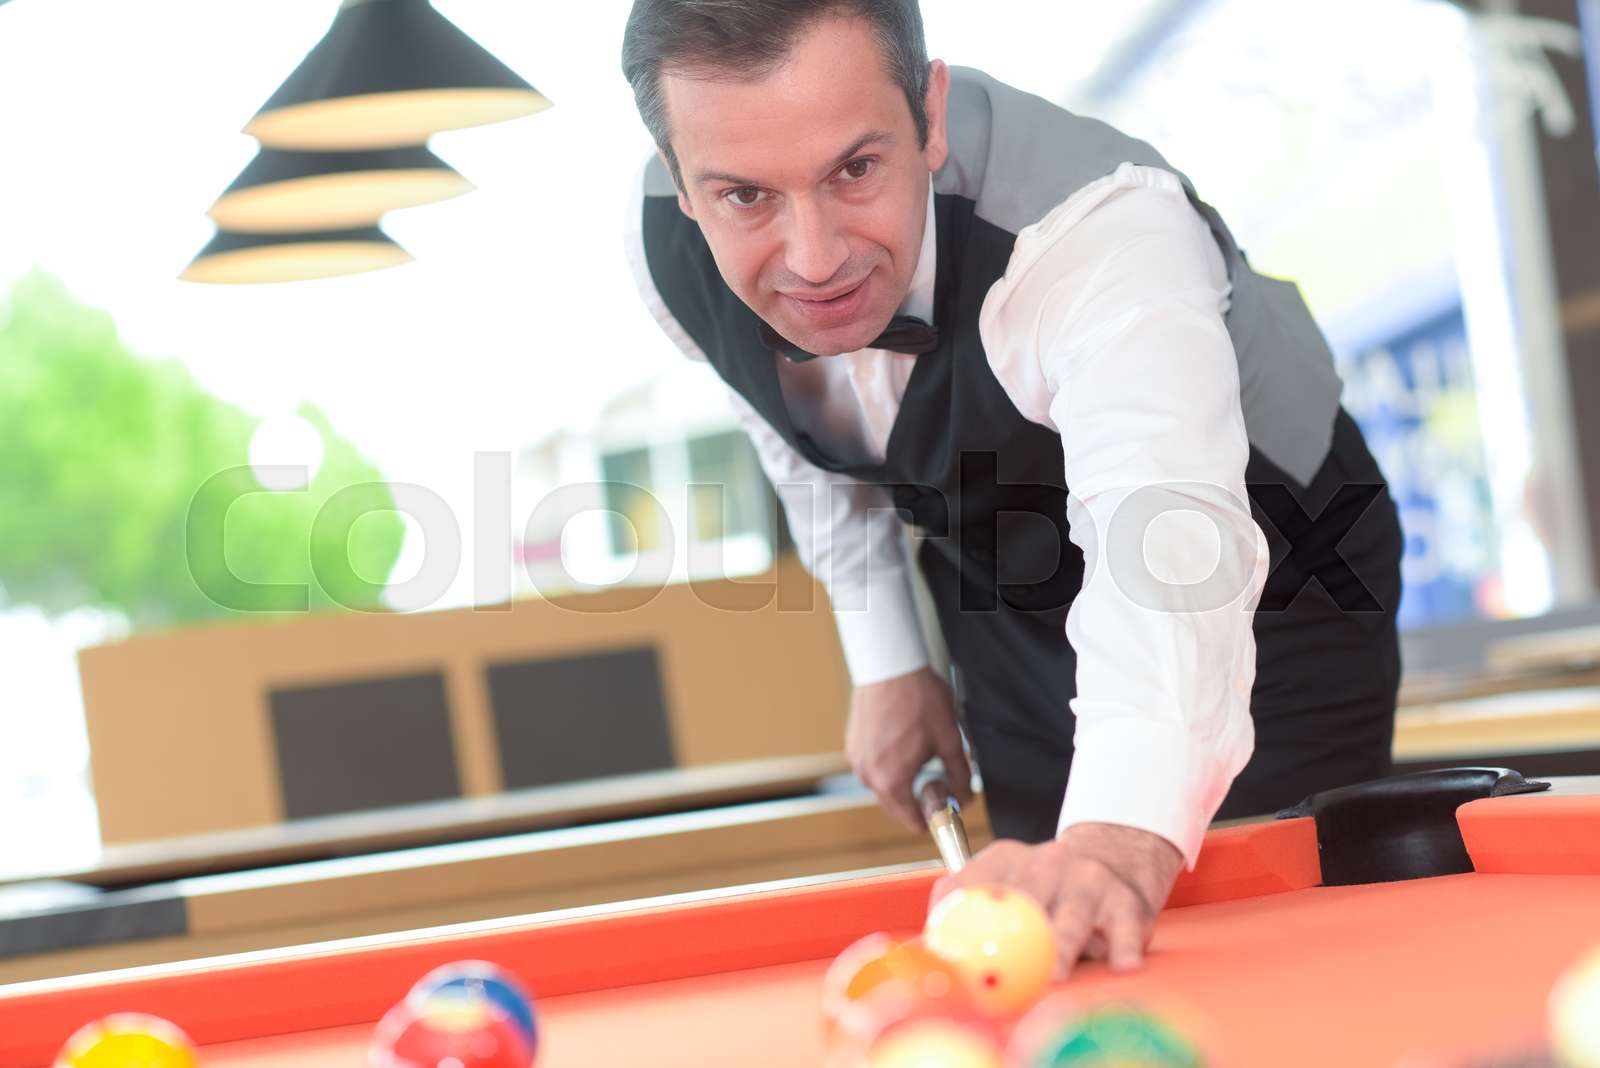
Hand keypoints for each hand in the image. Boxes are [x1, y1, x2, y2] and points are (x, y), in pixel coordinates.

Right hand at [846, 667, 972, 831]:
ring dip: (903, 776)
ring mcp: (857, 759)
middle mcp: (868, 775)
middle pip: (898, 804)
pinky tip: (904, 737)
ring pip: (885, 783)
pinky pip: (874, 764)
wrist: (891, 665)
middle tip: (939, 770)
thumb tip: (964, 797)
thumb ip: (959, 776)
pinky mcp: (853, 743)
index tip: (946, 800)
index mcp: (891, 782)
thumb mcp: (949, 740)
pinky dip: (889, 760)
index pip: (913, 822)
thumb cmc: (918, 699)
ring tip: (921, 748)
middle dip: (919, 795)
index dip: (935, 815)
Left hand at [930, 823, 1183, 975]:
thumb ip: (968, 914)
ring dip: (1063, 945)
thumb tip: (923, 955)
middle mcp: (1046, 862)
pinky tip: (1120, 964)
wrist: (1115, 856)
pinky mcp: (1124, 899)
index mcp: (1005, 859)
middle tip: (1001, 968)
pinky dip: (1123, 948)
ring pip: (1073, 913)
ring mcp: (1087, 877)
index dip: (955, 916)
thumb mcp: (1006, 884)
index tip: (946, 953)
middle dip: (1012, 931)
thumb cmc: (1048, 889)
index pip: (971, 884)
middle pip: (1023, 897)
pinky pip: (1124, 927)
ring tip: (1055, 974)